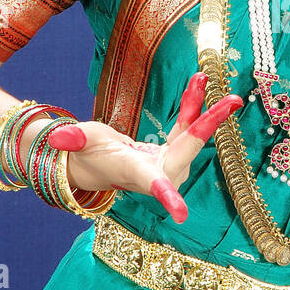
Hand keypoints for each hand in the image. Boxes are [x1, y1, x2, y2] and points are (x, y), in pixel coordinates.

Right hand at [41, 72, 242, 221]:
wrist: (94, 163)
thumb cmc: (86, 154)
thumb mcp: (79, 142)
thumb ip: (73, 139)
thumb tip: (57, 136)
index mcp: (135, 174)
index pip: (153, 186)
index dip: (168, 198)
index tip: (182, 214)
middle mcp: (158, 172)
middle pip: (189, 147)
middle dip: (210, 123)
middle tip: (232, 100)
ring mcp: (169, 163)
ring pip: (191, 134)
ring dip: (201, 107)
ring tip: (203, 76)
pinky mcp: (173, 152)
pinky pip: (187, 128)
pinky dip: (193, 107)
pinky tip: (199, 83)